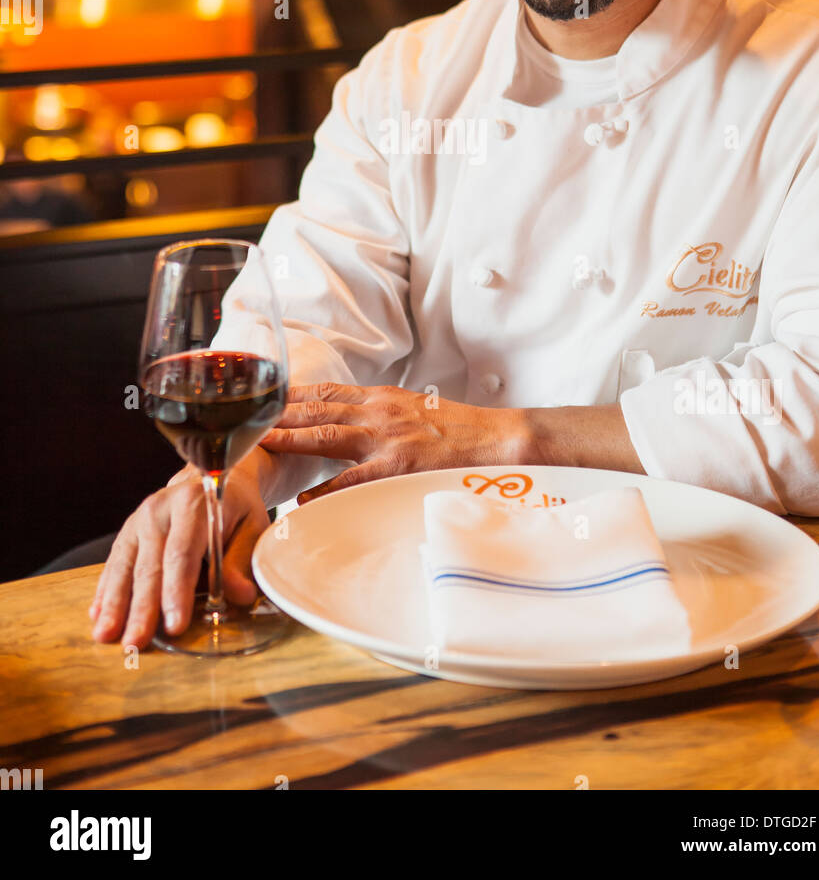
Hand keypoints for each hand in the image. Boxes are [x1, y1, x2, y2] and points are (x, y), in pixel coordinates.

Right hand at [89, 459, 269, 647]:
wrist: (208, 479)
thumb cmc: (234, 509)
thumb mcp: (251, 528)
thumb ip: (242, 561)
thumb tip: (241, 596)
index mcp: (193, 504)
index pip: (182, 554)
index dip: (177, 592)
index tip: (175, 625)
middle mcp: (160, 509)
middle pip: (149, 566)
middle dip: (141, 609)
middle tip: (135, 643)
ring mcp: (138, 520)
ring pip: (125, 567)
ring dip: (115, 605)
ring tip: (106, 636)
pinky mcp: (127, 532)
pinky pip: (114, 564)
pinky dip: (105, 592)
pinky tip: (98, 616)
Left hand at [258, 382, 528, 501]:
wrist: (500, 441)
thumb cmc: (462, 433)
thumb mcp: (418, 412)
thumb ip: (384, 416)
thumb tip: (353, 425)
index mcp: (383, 398)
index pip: (326, 391)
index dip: (291, 396)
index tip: (261, 399)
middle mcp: (379, 412)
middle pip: (316, 408)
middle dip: (277, 413)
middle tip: (243, 418)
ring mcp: (386, 439)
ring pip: (325, 435)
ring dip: (289, 439)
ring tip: (258, 445)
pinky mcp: (397, 467)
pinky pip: (351, 481)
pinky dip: (324, 490)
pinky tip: (302, 500)